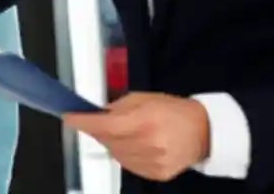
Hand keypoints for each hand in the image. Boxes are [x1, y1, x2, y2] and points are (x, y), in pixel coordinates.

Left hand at [64, 92, 210, 181]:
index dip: (83, 123)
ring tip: (124, 132)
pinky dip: (124, 154)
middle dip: (98, 131)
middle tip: (99, 122)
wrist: (204, 132)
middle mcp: (149, 144)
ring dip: (111, 143)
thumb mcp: (143, 98)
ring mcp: (153, 162)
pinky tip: (133, 144)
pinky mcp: (157, 174)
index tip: (69, 118)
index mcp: (145, 121)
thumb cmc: (172, 110)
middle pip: (107, 141)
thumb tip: (95, 115)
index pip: (105, 126)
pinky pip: (128, 165)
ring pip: (115, 154)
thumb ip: (117, 107)